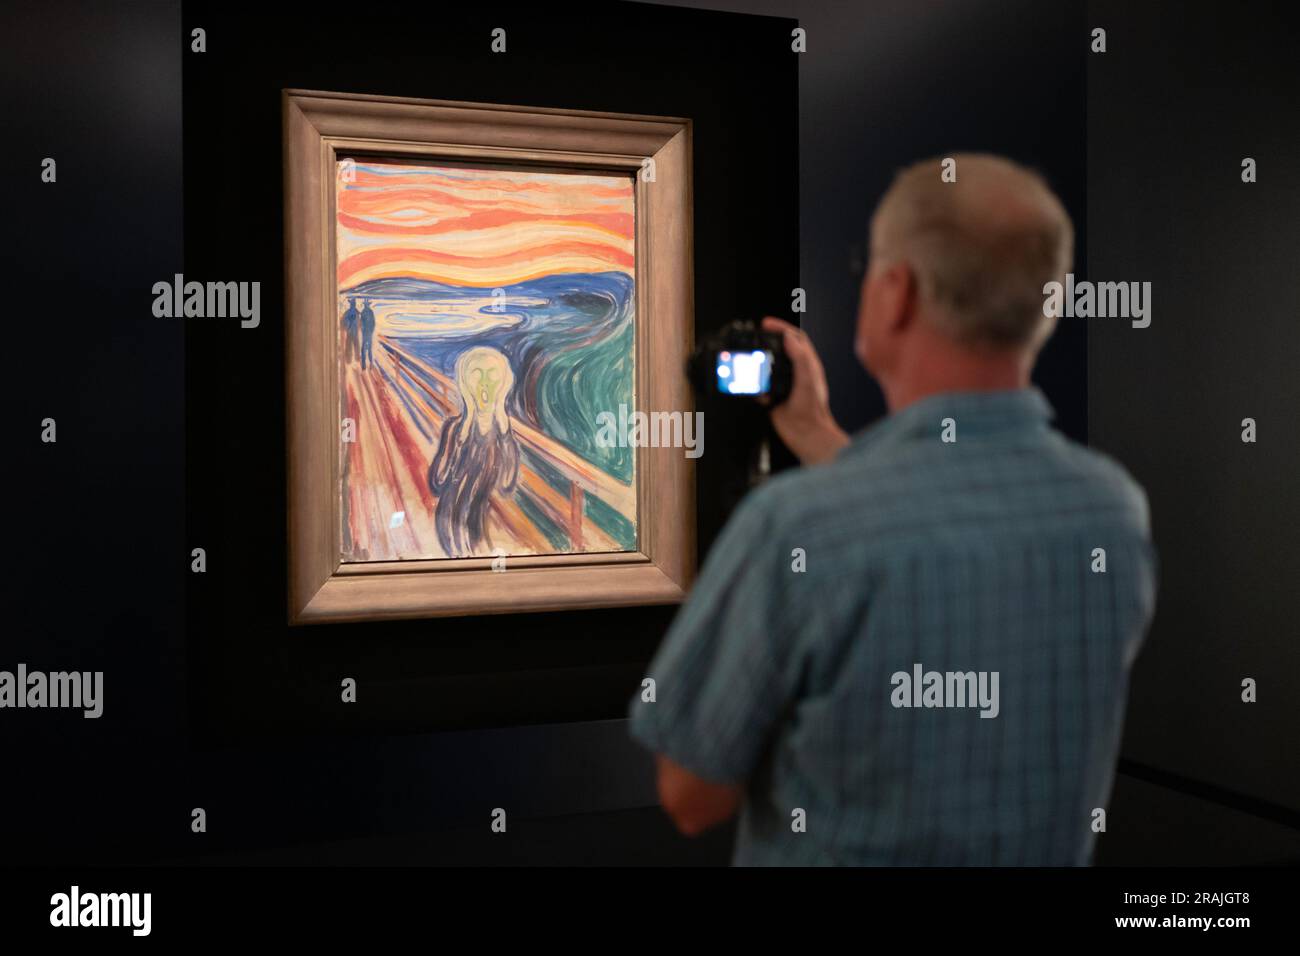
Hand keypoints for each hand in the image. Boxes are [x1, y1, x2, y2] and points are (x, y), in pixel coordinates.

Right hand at [761, 316, 849, 464]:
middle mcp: (796, 373)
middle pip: (780, 350)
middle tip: (754, 336)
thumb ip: (799, 356)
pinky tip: (755, 388)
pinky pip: (760, 387)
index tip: (767, 323)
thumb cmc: (812, 408)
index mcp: (807, 365)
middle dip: (767, 342)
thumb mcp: (807, 378)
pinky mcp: (774, 397)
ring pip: (768, 367)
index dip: (781, 328)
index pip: (796, 338)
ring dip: (758, 364)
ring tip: (749, 359)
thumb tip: (788, 337)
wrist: (805, 434)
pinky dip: (755, 386)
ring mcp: (784, 385)